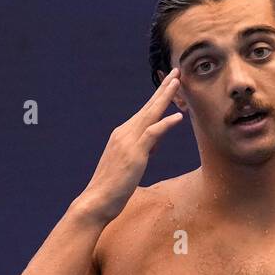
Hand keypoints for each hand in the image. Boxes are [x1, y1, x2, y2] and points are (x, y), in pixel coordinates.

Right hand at [77, 69, 183, 223]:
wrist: (96, 201)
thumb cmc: (112, 188)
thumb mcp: (129, 165)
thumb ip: (141, 151)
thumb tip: (154, 144)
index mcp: (122, 135)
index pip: (144, 112)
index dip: (157, 97)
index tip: (169, 84)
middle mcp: (124, 134)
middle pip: (148, 108)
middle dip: (163, 89)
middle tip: (177, 73)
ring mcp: (128, 142)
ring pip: (150, 115)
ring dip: (165, 98)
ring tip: (178, 83)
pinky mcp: (134, 154)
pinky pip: (152, 134)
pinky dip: (165, 124)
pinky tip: (178, 117)